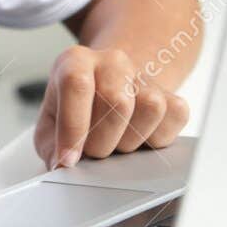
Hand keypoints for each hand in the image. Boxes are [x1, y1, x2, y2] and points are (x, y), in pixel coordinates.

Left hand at [34, 46, 189, 169]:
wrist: (107, 93)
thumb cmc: (76, 110)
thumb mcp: (51, 124)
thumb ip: (50, 145)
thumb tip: (62, 165)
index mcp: (76, 61)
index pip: (77, 85)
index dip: (73, 127)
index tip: (69, 160)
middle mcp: (112, 62)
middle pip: (117, 102)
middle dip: (102, 142)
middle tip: (94, 151)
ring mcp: (145, 76)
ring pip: (151, 107)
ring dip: (131, 140)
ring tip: (116, 143)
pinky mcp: (171, 94)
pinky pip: (176, 116)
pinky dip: (158, 138)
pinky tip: (139, 139)